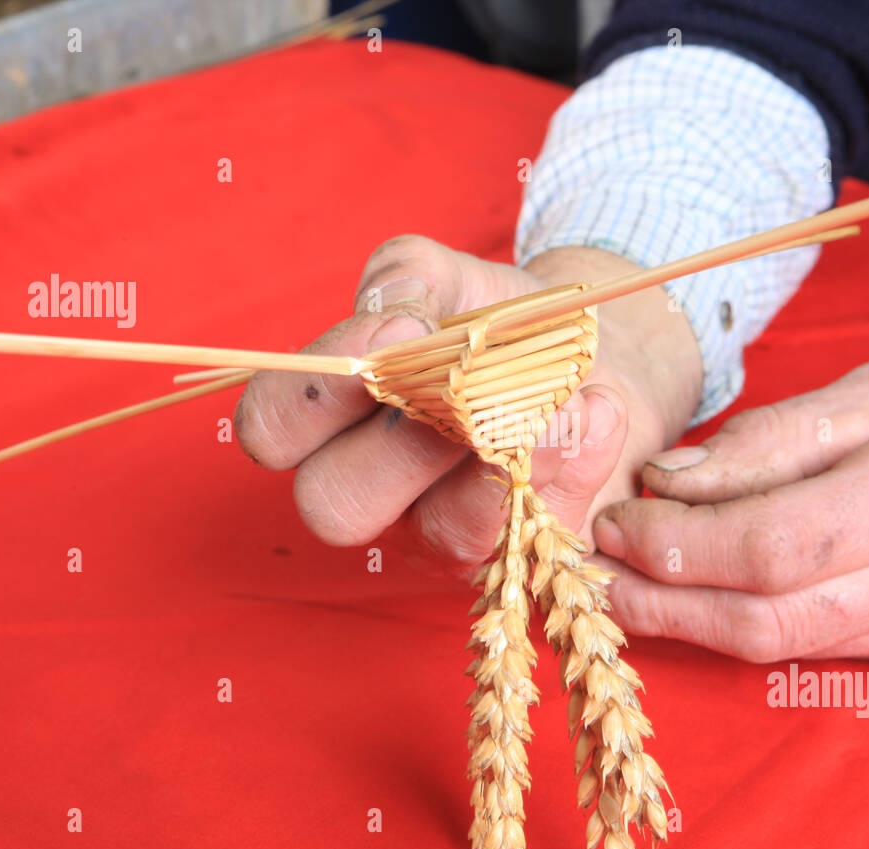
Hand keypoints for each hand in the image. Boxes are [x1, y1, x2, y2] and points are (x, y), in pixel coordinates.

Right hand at [234, 235, 702, 573]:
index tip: (393, 334)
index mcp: (331, 423)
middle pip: (334, 505)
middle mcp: (374, 491)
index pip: (271, 432)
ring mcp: (444, 534)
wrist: (589, 354)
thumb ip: (407, 279)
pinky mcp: (521, 551)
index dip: (314, 393)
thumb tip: (396, 319)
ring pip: (442, 534)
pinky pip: (533, 531)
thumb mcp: (447, 276)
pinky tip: (597, 411)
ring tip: (553, 395)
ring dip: (500, 457)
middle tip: (462, 388)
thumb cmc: (496, 320)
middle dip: (405, 443)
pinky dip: (573, 461)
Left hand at [591, 352, 868, 668]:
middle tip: (592, 571)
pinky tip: (698, 590)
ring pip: (778, 647)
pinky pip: (810, 645)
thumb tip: (666, 481)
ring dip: (688, 619)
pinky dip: (742, 619)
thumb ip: (766, 439)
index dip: (677, 544)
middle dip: (660, 602)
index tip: (616, 520)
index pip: (772, 548)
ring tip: (625, 582)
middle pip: (763, 623)